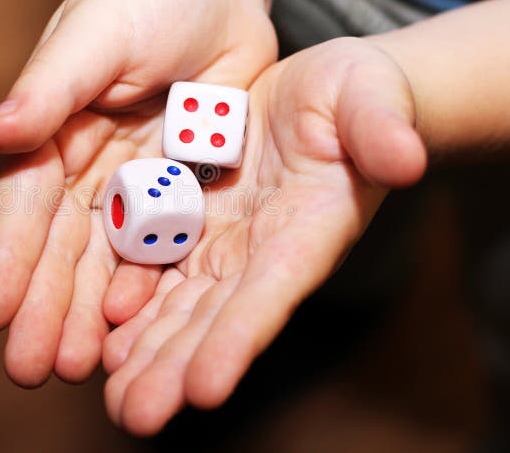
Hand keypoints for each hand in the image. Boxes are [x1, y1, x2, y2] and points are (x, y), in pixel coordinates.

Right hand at [0, 0, 276, 386]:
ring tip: (76, 368)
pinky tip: (134, 332)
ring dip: (88, 316)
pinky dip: (147, 292)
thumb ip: (51, 86)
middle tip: (29, 368)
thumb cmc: (147, 0)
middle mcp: (86, 170)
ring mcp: (134, 188)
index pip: (24, 204)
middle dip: (44, 308)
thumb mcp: (97, 35)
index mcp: (52, 133)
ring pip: (108, 262)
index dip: (7, 259)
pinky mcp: (180, 195)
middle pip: (61, 248)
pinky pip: (163, 250)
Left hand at [101, 37, 427, 434]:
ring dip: (146, 351)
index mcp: (309, 228)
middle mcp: (263, 250)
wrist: (316, 93)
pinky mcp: (196, 223)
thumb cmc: (357, 94)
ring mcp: (226, 242)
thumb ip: (383, 128)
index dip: (238, 338)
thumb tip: (407, 159)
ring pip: (180, 304)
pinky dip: (131, 304)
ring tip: (112, 396)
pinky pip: (157, 268)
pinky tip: (102, 335)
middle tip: (134, 416)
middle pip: (216, 317)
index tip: (204, 389)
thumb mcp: (371, 97)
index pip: (272, 291)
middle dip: (175, 366)